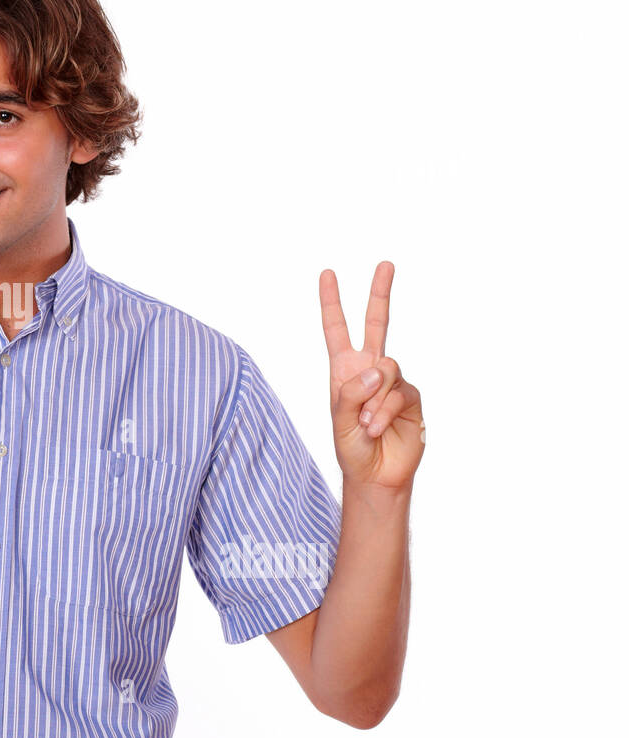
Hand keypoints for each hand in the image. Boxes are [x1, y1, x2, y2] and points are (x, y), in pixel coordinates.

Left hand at [320, 261, 424, 490]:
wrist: (376, 473)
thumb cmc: (350, 447)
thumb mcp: (338, 419)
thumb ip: (351, 390)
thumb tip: (379, 366)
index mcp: (344, 369)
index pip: (336, 329)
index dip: (331, 302)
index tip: (327, 273)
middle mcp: (370, 369)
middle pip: (377, 323)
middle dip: (380, 293)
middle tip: (386, 263)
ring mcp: (393, 381)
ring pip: (387, 368)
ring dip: (372, 400)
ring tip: (364, 424)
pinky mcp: (411, 397)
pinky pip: (399, 393)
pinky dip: (383, 411)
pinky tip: (376, 428)